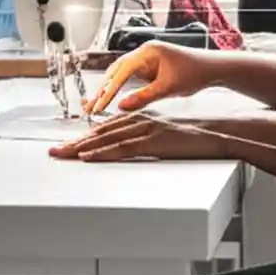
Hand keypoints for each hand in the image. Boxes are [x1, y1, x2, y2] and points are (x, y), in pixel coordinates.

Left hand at [48, 111, 234, 161]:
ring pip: (106, 139)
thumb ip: (151, 139)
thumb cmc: (198, 136)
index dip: (87, 136)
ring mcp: (147, 130)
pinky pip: (122, 148)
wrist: (220, 133)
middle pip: (101, 132)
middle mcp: (141, 120)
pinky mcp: (154, 142)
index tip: (70, 145)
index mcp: (144, 117)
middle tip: (55, 151)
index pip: (109, 128)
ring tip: (62, 155)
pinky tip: (88, 156)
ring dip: (81, 148)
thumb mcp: (170, 134)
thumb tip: (138, 149)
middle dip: (75, 142)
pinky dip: (102, 152)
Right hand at [83, 41, 219, 115]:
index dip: (108, 90)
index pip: (122, 72)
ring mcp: (145, 58)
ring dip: (108, 89)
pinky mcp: (148, 65)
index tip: (98, 106)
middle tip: (90, 108)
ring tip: (94, 105)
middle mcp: (144, 51)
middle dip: (102, 90)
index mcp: (148, 52)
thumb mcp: (168, 89)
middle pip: (116, 70)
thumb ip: (144, 97)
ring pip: (120, 73)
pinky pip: (128, 76)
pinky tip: (109, 99)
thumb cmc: (194, 74)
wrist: (211, 68)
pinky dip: (118, 87)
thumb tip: (121, 106)